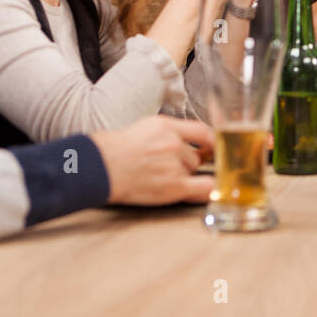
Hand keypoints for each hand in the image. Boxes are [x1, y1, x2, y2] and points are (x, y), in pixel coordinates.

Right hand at [91, 116, 214, 205]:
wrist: (103, 168)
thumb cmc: (117, 151)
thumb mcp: (145, 127)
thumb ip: (168, 131)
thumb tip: (186, 139)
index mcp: (166, 126)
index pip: (201, 131)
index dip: (211, 140)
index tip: (213, 146)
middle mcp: (173, 143)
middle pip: (196, 156)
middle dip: (187, 163)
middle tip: (168, 169)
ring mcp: (175, 165)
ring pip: (193, 170)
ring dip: (185, 175)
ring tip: (161, 178)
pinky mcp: (174, 185)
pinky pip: (203, 187)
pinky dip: (207, 189)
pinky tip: (207, 190)